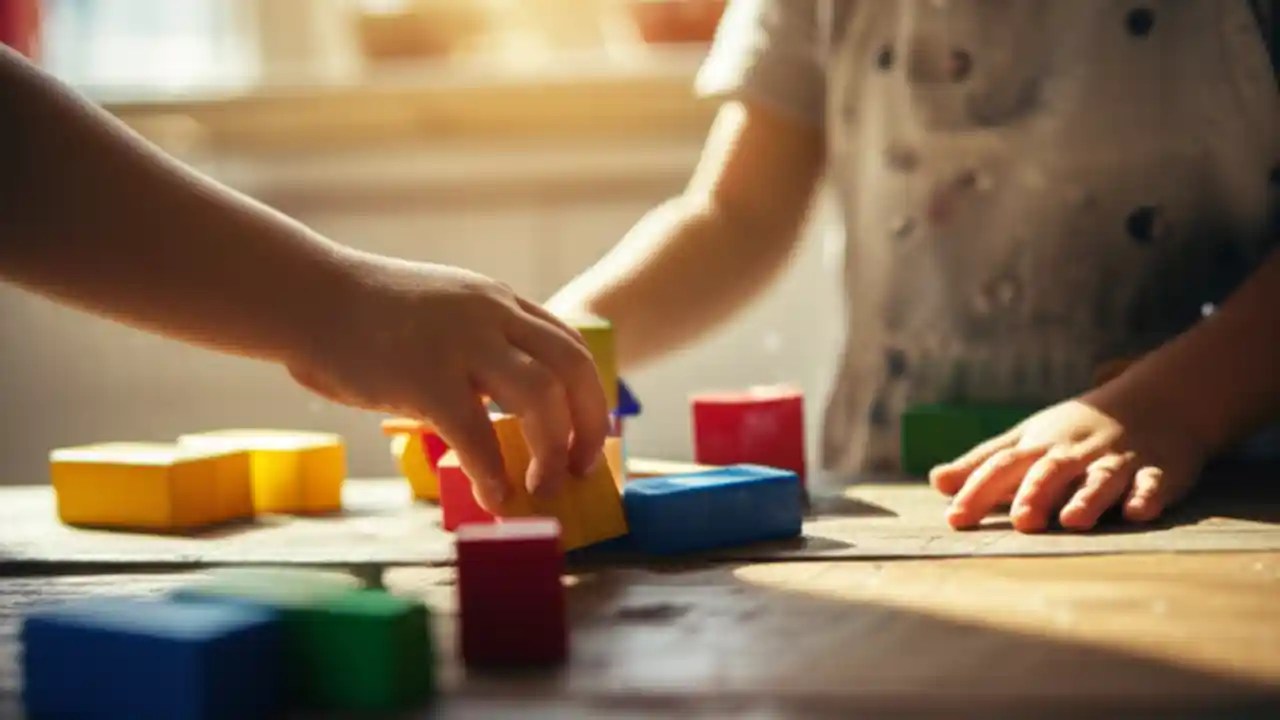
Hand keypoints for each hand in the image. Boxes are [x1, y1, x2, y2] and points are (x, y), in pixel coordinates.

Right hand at [286, 254, 608, 510]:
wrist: (303, 294)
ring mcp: (460, 343)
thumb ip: (470, 347)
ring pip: (540, 396)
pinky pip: (477, 434)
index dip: (588, 393)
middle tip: (584, 467)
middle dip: (590, 423)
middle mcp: (490, 315)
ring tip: (543, 488)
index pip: (568, 343)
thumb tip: (486, 405)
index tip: (586, 430)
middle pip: (572, 367)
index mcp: (495, 302)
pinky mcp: (425, 376)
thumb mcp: (436, 313)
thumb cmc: (358, 312)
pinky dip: (492, 473)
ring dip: (552, 449)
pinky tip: (493, 498)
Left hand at [928, 389, 1207, 531]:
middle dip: (1034, 494)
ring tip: (1073, 521)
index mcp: (1040, 446)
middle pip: (1051, 470)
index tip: (955, 518)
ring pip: (1101, 478)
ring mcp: (1117, 461)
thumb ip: (984, 463)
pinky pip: (1153, 482)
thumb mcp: (1028, 439)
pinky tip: (1137, 512)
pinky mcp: (1158, 470)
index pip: (1003, 465)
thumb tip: (938, 482)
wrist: (1154, 400)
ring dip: (1088, 498)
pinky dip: (1146, 495)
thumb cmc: (1074, 430)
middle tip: (1019, 522)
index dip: (978, 489)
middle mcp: (1075, 453)